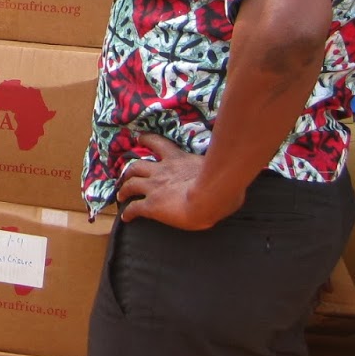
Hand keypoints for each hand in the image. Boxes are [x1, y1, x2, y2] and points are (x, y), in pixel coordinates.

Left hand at [115, 134, 242, 230]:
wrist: (209, 197)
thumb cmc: (221, 183)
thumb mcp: (218, 169)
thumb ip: (218, 169)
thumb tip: (233, 175)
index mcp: (177, 159)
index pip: (158, 143)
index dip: (147, 140)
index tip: (140, 138)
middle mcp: (161, 171)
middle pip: (136, 165)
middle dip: (129, 170)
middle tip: (125, 174)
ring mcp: (153, 188)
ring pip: (130, 184)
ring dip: (124, 189)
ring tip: (121, 194)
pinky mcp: (151, 206)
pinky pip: (134, 209)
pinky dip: (128, 213)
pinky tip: (126, 218)